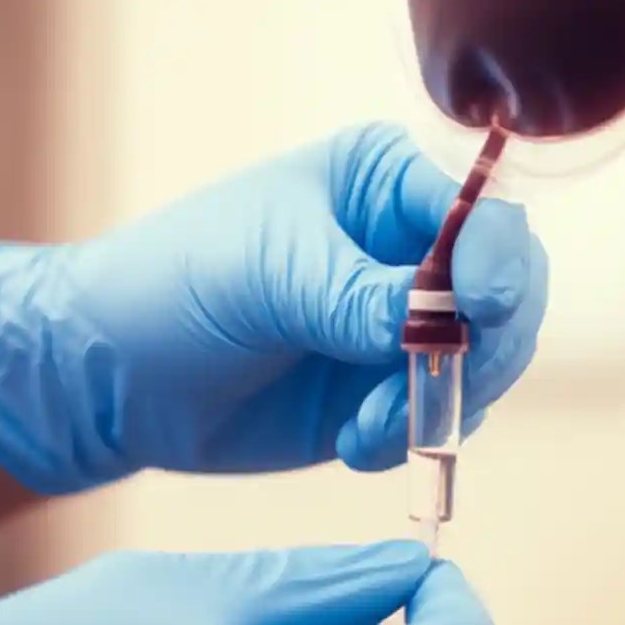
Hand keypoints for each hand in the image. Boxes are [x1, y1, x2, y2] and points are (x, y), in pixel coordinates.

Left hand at [0, 122, 548, 492]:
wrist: (115, 376)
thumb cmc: (177, 285)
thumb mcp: (268, 275)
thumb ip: (362, 296)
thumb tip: (456, 320)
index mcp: (385, 181)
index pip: (482, 213)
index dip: (497, 263)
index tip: (480, 310)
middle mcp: (409, 247)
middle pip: (509, 291)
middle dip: (485, 348)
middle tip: (434, 390)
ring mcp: (403, 322)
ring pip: (487, 363)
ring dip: (439, 403)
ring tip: (365, 428)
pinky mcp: (387, 389)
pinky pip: (443, 415)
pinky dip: (412, 435)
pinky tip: (353, 443)